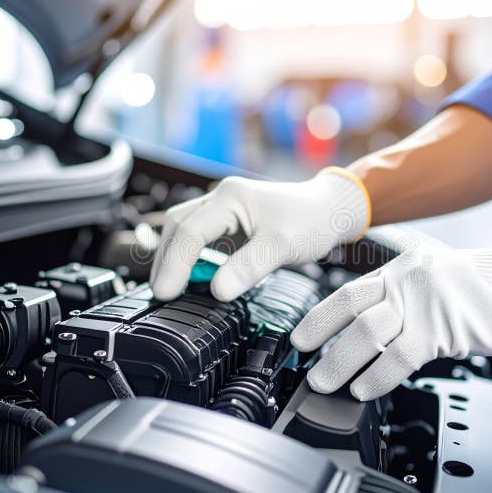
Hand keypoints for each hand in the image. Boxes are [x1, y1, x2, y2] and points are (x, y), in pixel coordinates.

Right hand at [149, 168, 369, 301]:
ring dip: (175, 260)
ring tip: (171, 289)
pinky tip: (192, 279)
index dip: (174, 265)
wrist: (330, 210)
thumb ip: (249, 267)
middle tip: (162, 294)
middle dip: (166, 261)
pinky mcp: (229, 224)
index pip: (190, 232)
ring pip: (185, 232)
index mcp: (230, 198)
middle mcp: (221, 199)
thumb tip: (216, 292)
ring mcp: (223, 210)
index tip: (166, 294)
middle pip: (178, 228)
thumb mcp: (282, 246)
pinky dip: (191, 260)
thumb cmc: (311, 221)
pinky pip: (200, 240)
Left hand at [291, 230, 491, 400]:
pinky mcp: (443, 329)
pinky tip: (364, 389)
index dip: (319, 317)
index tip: (300, 337)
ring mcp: (422, 304)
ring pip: (367, 333)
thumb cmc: (483, 286)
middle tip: (305, 364)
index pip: (347, 292)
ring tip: (326, 383)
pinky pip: (400, 357)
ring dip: (341, 362)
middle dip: (320, 337)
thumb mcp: (432, 278)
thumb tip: (372, 332)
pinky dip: (377, 376)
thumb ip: (401, 299)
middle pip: (349, 308)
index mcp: (399, 270)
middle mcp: (405, 283)